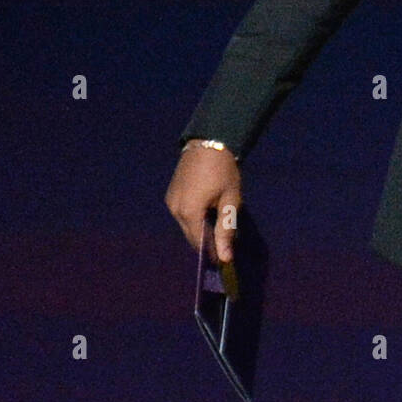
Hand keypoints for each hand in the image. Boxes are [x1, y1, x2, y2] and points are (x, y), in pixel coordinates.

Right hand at [165, 146, 241, 261]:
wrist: (209, 142)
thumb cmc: (223, 170)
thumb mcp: (230, 199)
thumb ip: (226, 229)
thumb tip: (226, 258)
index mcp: (189, 212)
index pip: (200, 244)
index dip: (213, 253)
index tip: (226, 259)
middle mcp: (175, 210)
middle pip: (191, 236)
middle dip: (207, 243)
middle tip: (225, 244)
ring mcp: (171, 201)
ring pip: (186, 226)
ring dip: (200, 230)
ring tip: (219, 226)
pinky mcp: (171, 195)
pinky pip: (182, 215)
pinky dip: (194, 219)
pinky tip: (208, 213)